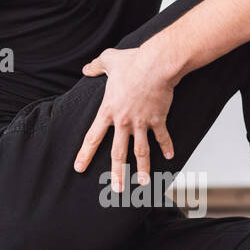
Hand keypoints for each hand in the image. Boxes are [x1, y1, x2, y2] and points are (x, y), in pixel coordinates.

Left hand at [73, 45, 176, 191]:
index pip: (93, 137)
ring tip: (142, 183)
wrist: (156, 65)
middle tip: (115, 189)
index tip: (79, 168)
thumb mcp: (108, 60)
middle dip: (116, 173)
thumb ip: (95, 66)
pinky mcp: (159, 119)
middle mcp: (123, 121)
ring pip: (141, 151)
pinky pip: (162, 137)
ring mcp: (142, 122)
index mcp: (108, 110)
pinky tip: (170, 156)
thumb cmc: (132, 62)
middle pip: (117, 152)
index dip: (85, 154)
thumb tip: (86, 69)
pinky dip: (167, 147)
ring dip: (143, 169)